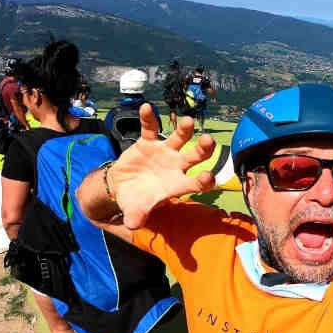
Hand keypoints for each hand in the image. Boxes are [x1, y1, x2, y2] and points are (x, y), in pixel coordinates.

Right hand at [109, 103, 215, 228]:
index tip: (209, 177)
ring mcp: (165, 152)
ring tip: (187, 121)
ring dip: (184, 129)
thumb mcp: (136, 210)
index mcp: (178, 185)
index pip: (196, 183)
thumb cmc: (136, 201)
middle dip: (203, 149)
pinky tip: (147, 107)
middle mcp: (176, 166)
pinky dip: (149, 118)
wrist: (122, 187)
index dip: (204, 181)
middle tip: (209, 140)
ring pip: (179, 138)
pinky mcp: (149, 142)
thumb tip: (133, 224)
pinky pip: (150, 128)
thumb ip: (138, 215)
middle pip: (196, 156)